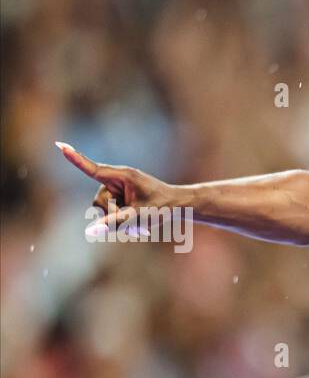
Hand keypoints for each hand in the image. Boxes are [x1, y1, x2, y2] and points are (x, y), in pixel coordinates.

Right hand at [55, 142, 171, 236]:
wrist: (179, 205)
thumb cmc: (162, 207)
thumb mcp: (138, 216)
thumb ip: (113, 223)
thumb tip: (91, 232)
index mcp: (123, 176)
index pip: (93, 169)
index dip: (75, 159)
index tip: (60, 145)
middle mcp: (117, 179)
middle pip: (98, 201)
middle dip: (111, 214)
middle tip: (134, 218)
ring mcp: (118, 187)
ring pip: (103, 208)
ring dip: (116, 218)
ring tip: (138, 220)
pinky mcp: (120, 195)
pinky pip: (110, 211)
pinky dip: (119, 219)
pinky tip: (135, 223)